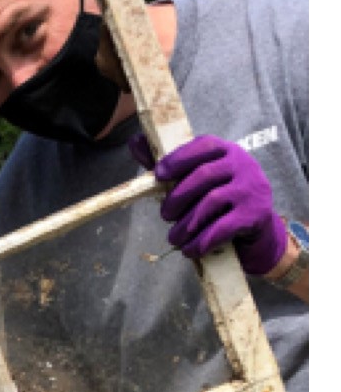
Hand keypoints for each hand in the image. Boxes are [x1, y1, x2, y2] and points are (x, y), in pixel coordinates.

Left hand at [128, 132, 287, 277]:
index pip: (203, 145)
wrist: (256, 226)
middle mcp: (243, 165)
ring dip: (185, 225)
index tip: (158, 175)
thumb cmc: (218, 198)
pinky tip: (190, 249)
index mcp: (227, 151)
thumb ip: (168, 163)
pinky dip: (201, 241)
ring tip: (174, 238)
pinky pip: (222, 228)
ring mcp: (251, 189)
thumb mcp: (196, 178)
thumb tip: (134, 142)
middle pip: (204, 175)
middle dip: (177, 197)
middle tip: (164, 215)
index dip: (178, 159)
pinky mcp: (255, 214)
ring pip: (210, 203)